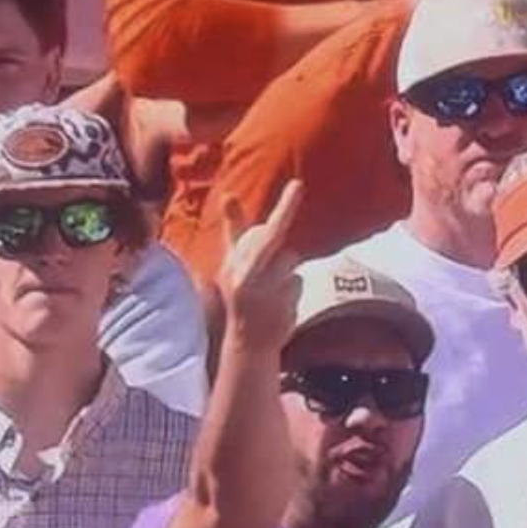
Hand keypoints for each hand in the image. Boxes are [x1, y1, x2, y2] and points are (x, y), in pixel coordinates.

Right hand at [216, 181, 304, 349]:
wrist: (249, 342)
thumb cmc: (244, 297)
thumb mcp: (234, 267)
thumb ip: (237, 232)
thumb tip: (228, 194)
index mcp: (232, 264)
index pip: (240, 232)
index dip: (235, 213)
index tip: (238, 191)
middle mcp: (243, 274)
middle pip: (270, 235)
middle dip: (286, 207)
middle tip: (298, 185)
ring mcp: (263, 288)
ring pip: (290, 259)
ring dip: (286, 270)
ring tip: (272, 291)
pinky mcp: (281, 300)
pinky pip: (297, 280)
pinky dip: (292, 290)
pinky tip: (279, 304)